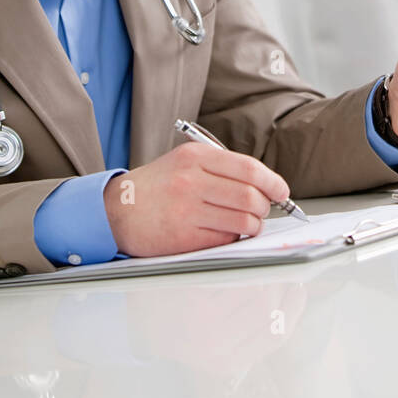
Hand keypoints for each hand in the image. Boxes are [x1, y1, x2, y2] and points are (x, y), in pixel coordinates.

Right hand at [103, 142, 289, 256]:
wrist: (116, 210)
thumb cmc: (157, 186)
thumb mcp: (184, 162)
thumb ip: (221, 168)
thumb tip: (264, 184)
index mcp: (195, 157)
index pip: (248, 169)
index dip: (272, 182)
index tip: (281, 191)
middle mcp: (191, 181)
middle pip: (250, 196)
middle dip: (264, 206)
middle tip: (262, 209)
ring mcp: (187, 210)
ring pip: (242, 220)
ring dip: (253, 225)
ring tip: (248, 223)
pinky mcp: (183, 238)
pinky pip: (226, 240)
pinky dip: (234, 238)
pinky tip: (226, 234)